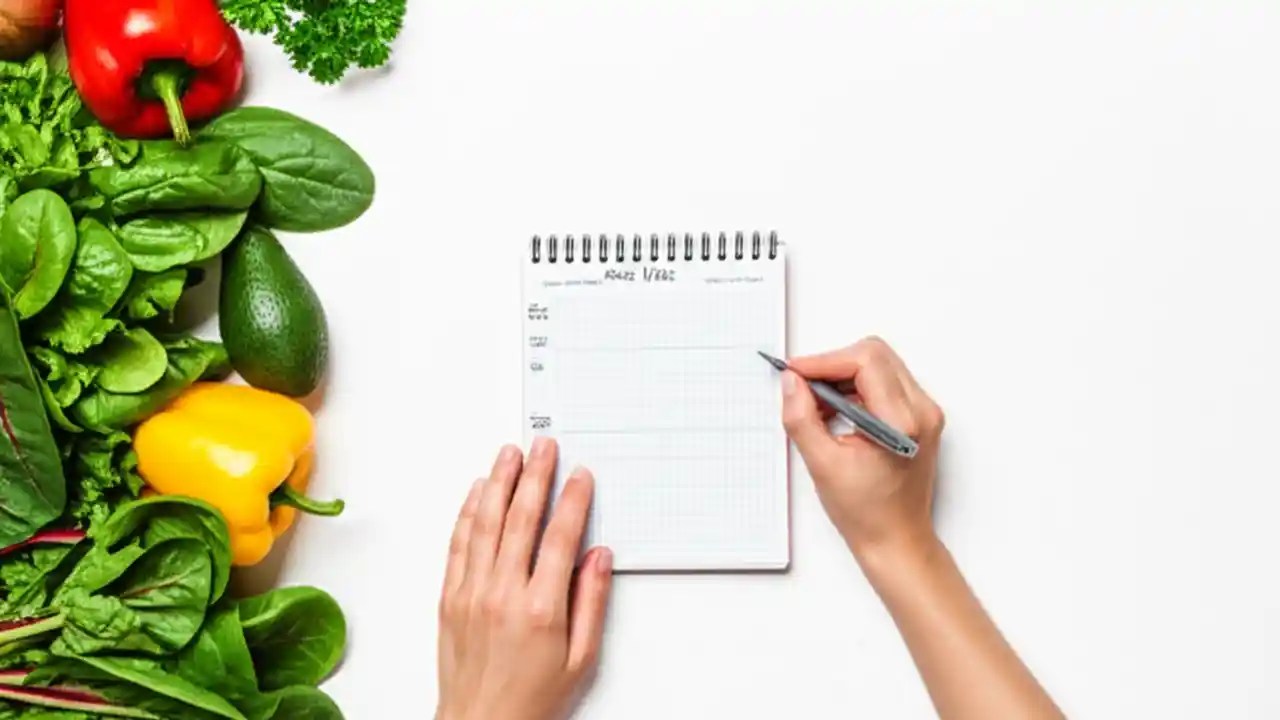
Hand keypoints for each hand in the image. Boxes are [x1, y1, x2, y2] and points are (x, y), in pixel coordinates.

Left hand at [437, 439, 613, 719]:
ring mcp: (471, 592)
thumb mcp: (580, 658)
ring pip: (484, 523)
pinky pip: (459, 543)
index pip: (559, 538)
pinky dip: (467, 512)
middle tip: (544, 448)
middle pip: (520, 519)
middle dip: (535, 476)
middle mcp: (502, 594)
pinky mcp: (450, 597)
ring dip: (498, 482)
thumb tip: (597, 556)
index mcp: (541, 608)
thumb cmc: (531, 700)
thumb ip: (591, 602)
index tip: (580, 476)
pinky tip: (476, 492)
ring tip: (509, 454)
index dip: (572, 500)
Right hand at [780, 337, 944, 555]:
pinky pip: (886, 383)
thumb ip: (802, 418)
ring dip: (844, 376)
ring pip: (880, 365)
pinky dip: (857, 389)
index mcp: (903, 422)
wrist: (896, 540)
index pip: (864, 362)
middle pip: (874, 355)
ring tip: (819, 405)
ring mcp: (924, 412)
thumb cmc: (868, 513)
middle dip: (834, 365)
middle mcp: (922, 411)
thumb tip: (792, 383)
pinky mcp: (919, 417)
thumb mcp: (822, 464)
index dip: (824, 362)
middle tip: (804, 387)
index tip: (796, 373)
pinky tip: (837, 412)